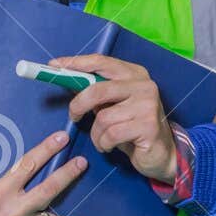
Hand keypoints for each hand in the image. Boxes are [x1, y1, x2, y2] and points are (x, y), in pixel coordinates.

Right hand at [0, 131, 84, 215]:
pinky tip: (78, 211)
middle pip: (48, 187)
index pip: (28, 165)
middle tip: (82, 161)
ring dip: (71, 195)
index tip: (62, 138)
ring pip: (55, 209)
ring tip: (85, 182)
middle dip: (67, 172)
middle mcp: (12, 211)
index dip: (47, 150)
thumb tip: (18, 148)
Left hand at [56, 54, 177, 183]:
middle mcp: (144, 85)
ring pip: (102, 118)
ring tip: (103, 139)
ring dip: (96, 133)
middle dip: (79, 104)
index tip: (53, 66)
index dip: (75, 63)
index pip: (101, 61)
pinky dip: (104, 144)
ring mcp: (148, 105)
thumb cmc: (132, 128)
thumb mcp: (113, 105)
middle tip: (73, 116)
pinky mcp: (148, 126)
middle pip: (98, 89)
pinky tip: (111, 146)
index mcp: (134, 73)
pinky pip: (111, 135)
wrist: (161, 154)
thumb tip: (67, 79)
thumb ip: (96, 92)